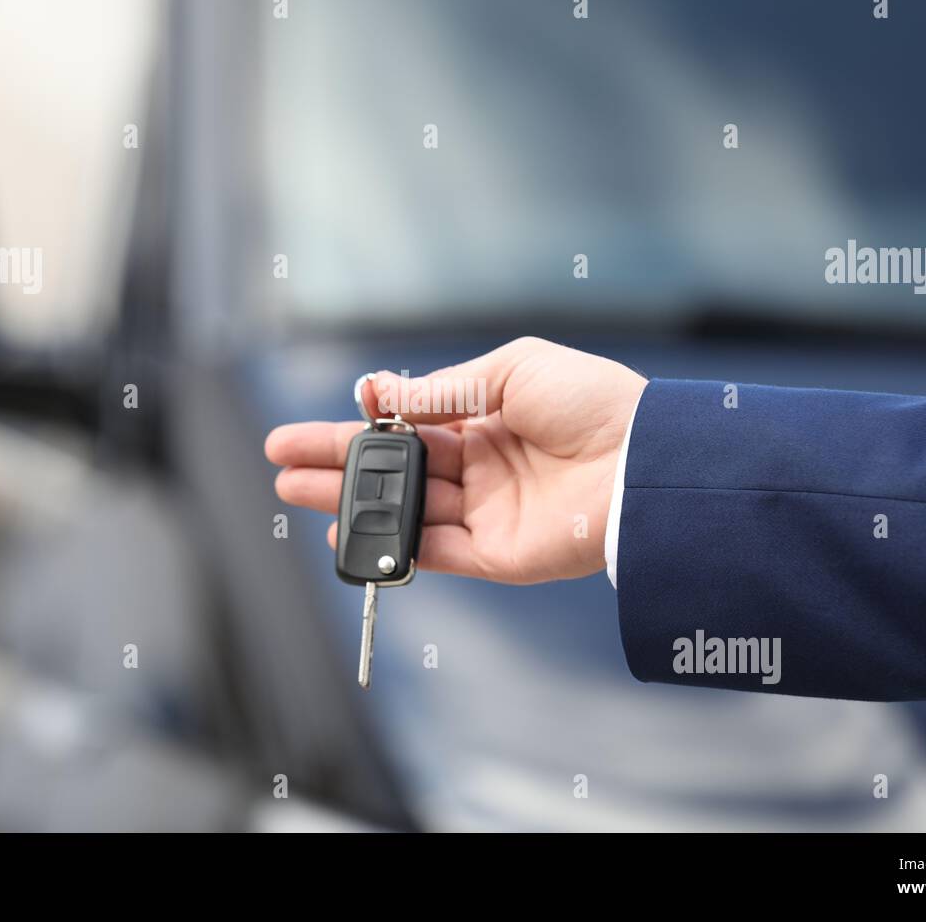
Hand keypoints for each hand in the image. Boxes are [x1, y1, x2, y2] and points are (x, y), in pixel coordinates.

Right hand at [264, 337, 647, 583]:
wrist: (643, 460)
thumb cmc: (591, 404)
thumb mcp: (509, 371)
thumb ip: (441, 391)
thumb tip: (376, 391)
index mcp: (488, 417)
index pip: (410, 422)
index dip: (362, 423)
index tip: (323, 420)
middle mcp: (483, 465)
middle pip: (395, 467)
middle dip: (336, 462)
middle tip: (281, 460)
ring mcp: (488, 511)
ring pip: (404, 509)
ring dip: (349, 501)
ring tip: (294, 490)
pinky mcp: (497, 554)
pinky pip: (433, 552)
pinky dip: (389, 547)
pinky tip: (346, 533)